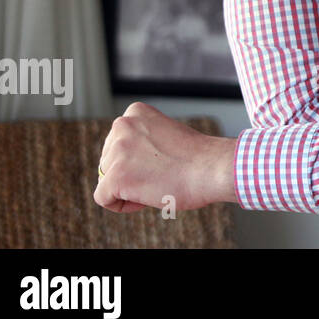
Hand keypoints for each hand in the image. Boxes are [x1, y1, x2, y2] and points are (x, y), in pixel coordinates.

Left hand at [93, 102, 237, 213]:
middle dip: (131, 174)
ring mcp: (117, 150)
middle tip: (162, 173)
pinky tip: (148, 197)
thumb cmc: (198, 158)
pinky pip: (104, 199)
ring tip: (159, 182)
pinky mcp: (115, 176)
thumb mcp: (164, 135)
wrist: (213, 169)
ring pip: (108, 181)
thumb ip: (141, 141)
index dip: (138, 160)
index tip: (162, 161)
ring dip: (131, 189)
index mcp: (135, 113)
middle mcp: (122, 126)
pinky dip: (124, 205)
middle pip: (109, 163)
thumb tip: (125, 163)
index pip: (117, 145)